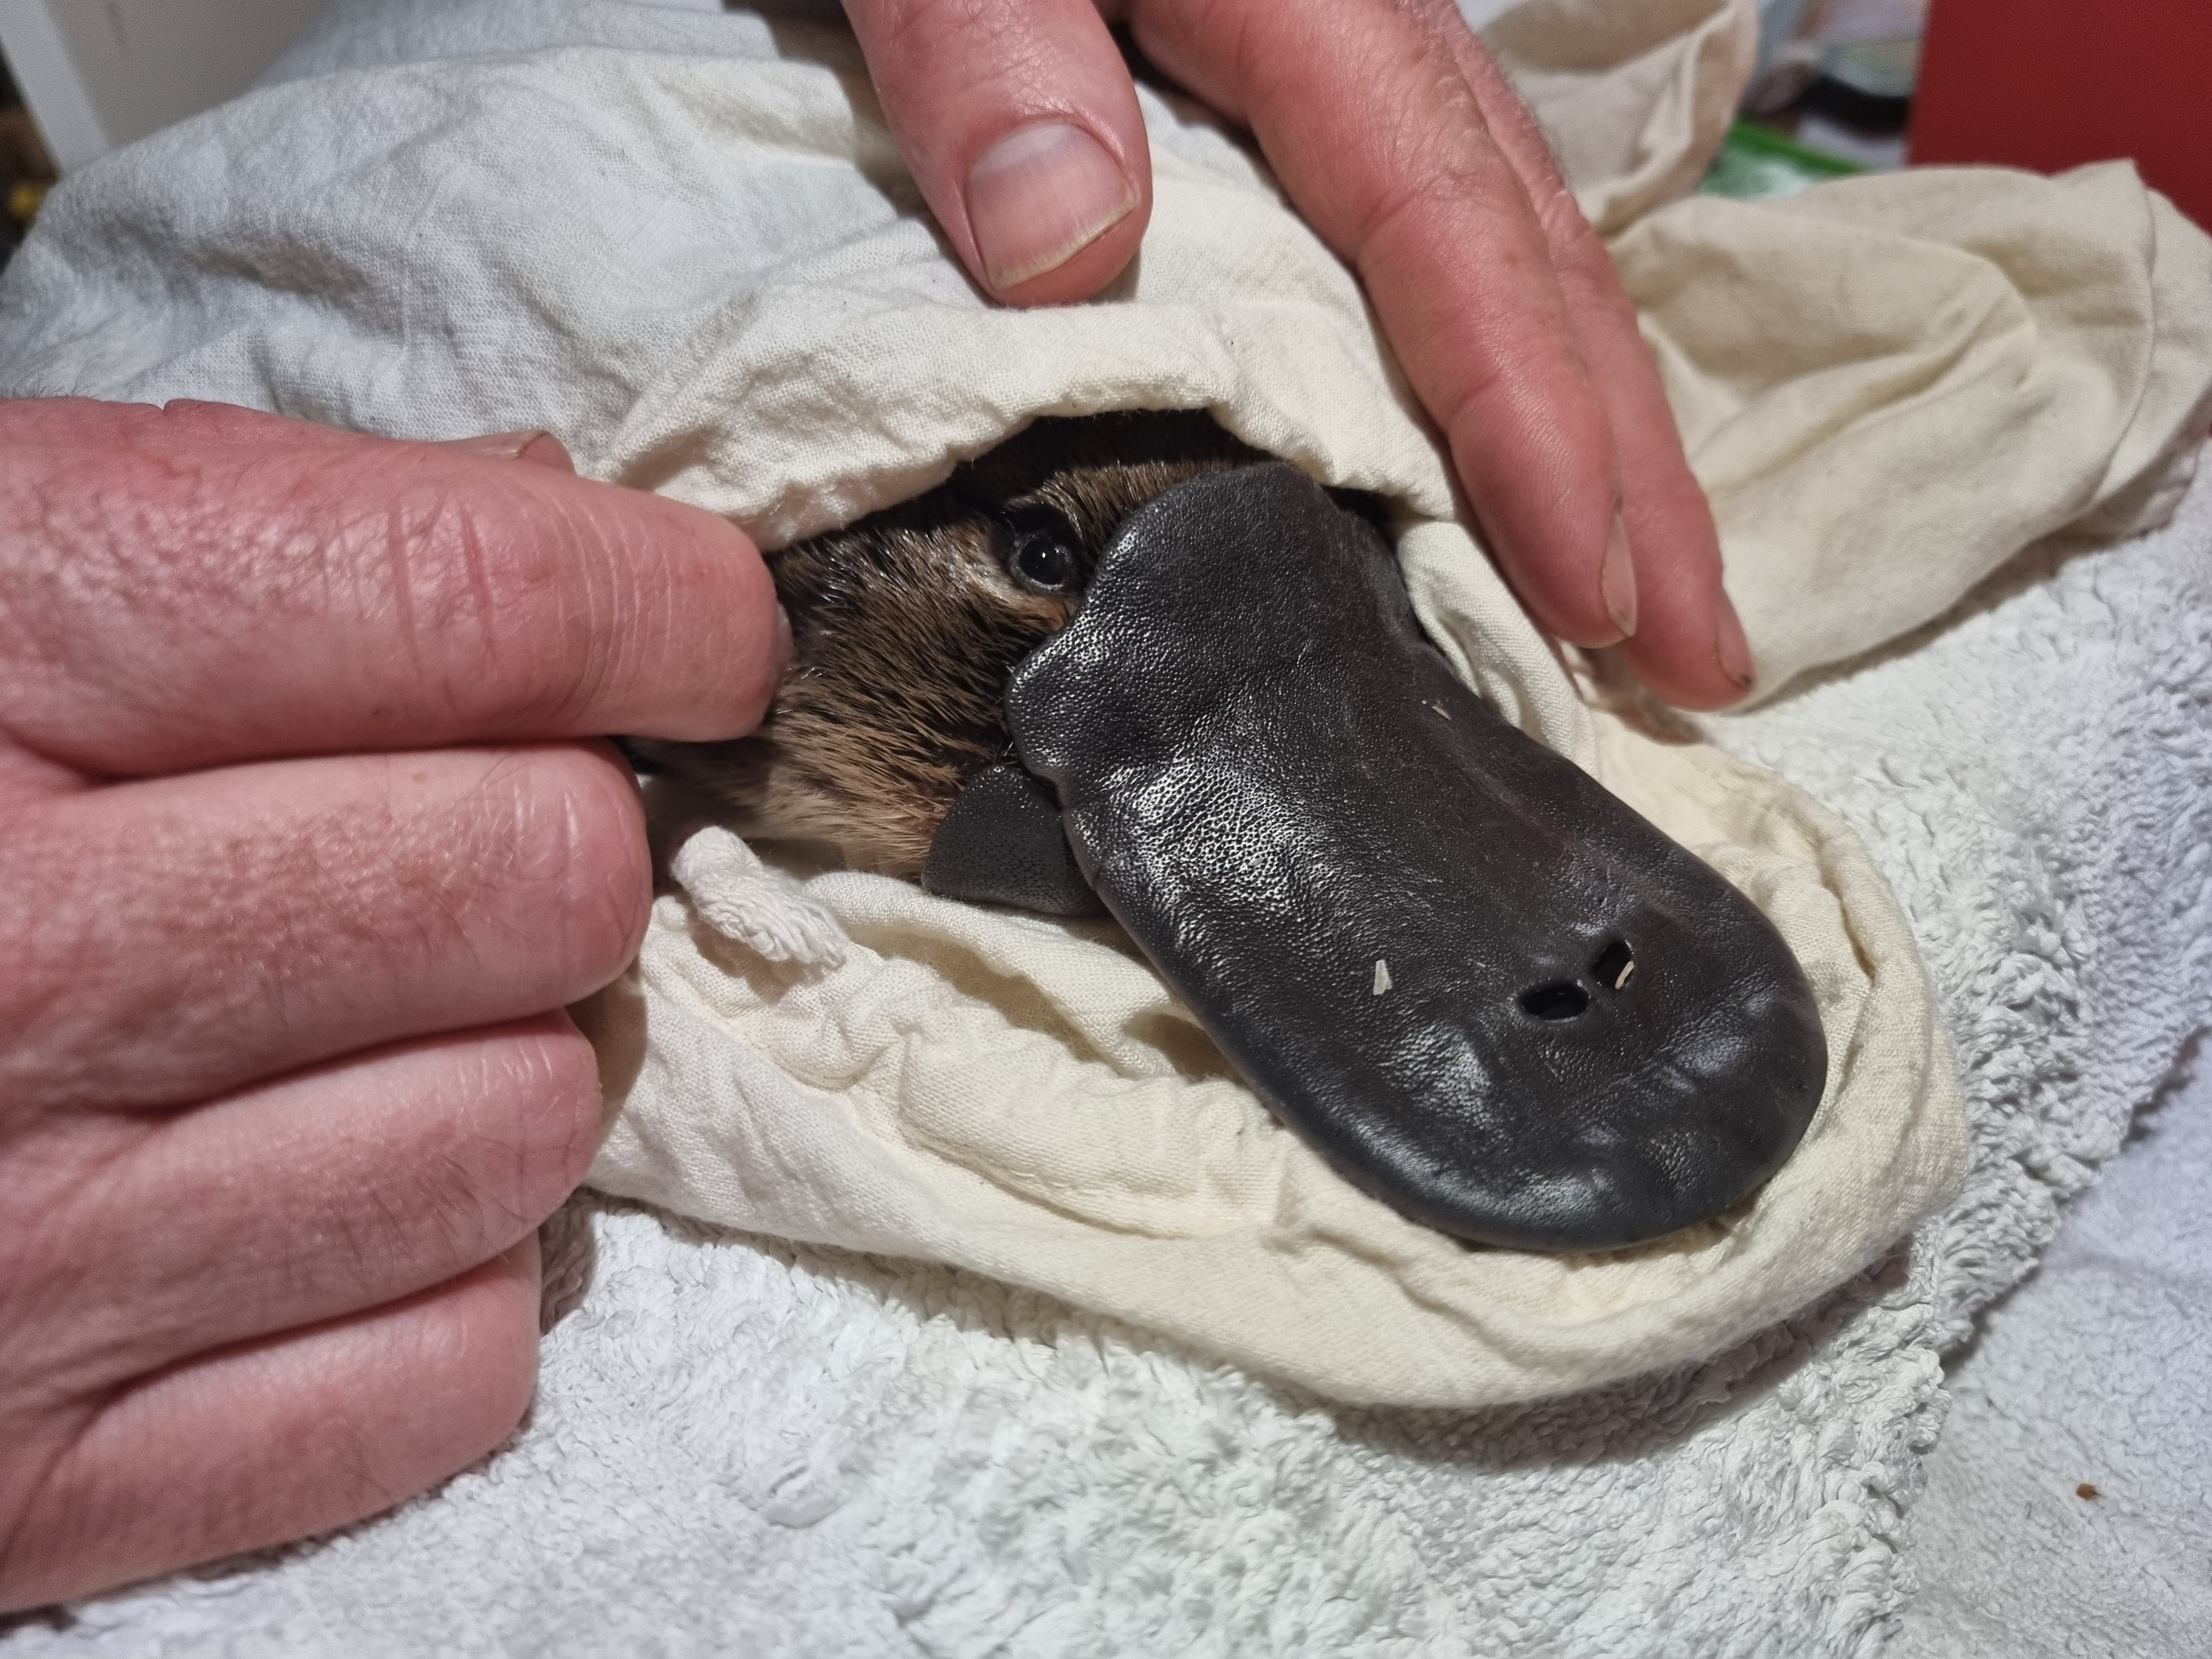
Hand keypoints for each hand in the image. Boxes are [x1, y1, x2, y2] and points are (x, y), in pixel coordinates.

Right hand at [0, 399, 782, 1608]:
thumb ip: (260, 518)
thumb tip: (558, 518)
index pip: (485, 601)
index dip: (665, 607)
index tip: (699, 636)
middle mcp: (8, 962)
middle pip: (552, 875)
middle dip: (553, 841)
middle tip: (450, 842)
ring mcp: (25, 1246)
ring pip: (530, 1124)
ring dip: (500, 1061)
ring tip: (351, 1026)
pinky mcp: (47, 1470)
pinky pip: (449, 1360)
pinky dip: (433, 1279)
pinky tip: (308, 1201)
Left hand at [844, 0, 1753, 707]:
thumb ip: (987, 62)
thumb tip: (1065, 241)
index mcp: (1308, 9)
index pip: (1446, 233)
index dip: (1525, 421)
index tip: (1581, 589)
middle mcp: (1373, 50)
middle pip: (1539, 272)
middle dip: (1632, 482)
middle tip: (1694, 664)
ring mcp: (1361, 89)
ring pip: (1525, 277)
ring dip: (1603, 454)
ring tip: (1653, 617)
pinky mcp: (1323, 124)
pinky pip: (1457, 269)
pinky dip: (1517, 394)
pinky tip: (1534, 488)